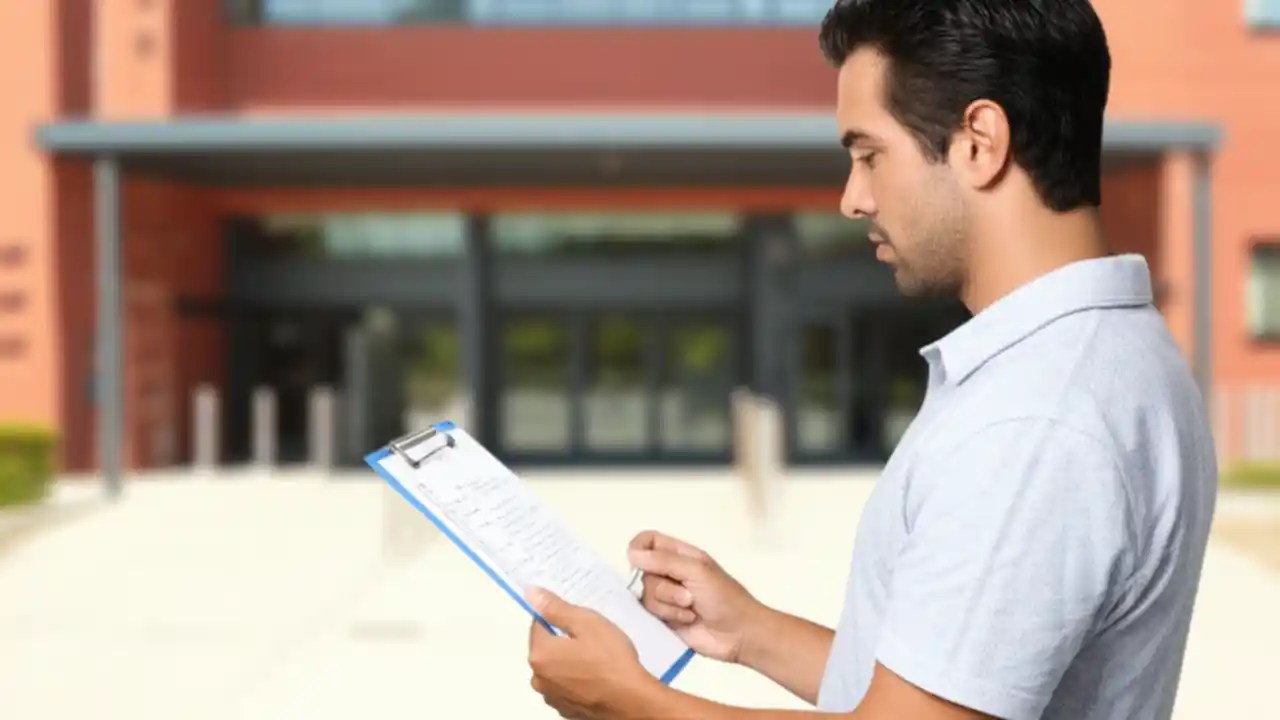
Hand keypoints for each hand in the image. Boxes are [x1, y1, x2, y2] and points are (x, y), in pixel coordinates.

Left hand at [526, 587, 657, 718]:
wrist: (632, 702)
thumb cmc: (611, 660)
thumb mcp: (587, 623)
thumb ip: (556, 608)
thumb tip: (531, 593)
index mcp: (540, 654)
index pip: (538, 624)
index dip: (559, 617)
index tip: (579, 620)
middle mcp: (539, 678)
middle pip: (546, 648)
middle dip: (564, 641)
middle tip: (591, 639)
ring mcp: (552, 697)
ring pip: (556, 669)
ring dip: (569, 662)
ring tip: (597, 659)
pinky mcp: (566, 710)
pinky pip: (566, 686)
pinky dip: (576, 680)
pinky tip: (596, 678)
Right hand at [628, 531, 764, 663]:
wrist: (739, 634)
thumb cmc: (725, 597)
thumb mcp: (697, 572)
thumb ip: (664, 561)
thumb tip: (632, 554)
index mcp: (679, 555)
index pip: (647, 542)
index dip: (638, 549)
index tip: (638, 562)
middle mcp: (669, 573)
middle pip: (643, 573)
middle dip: (664, 588)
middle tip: (689, 596)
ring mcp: (666, 597)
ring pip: (646, 596)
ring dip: (670, 605)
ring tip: (691, 610)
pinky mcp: (664, 618)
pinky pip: (650, 615)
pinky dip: (669, 616)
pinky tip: (686, 620)